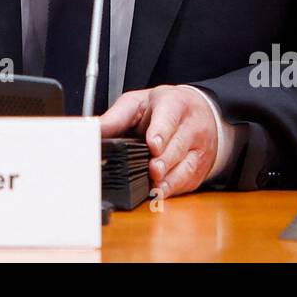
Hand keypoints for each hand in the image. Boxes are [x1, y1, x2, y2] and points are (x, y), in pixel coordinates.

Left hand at [100, 85, 230, 196]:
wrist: (200, 112)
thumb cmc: (164, 108)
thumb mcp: (139, 103)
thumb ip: (117, 117)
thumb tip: (96, 130)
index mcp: (174, 103)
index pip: (169, 117)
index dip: (161, 132)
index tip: (153, 145)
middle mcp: (191, 126)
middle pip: (178, 146)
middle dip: (164, 161)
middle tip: (152, 170)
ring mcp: (199, 148)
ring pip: (186, 166)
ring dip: (170, 180)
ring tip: (155, 186)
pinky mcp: (200, 167)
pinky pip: (189, 181)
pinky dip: (174, 189)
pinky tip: (161, 192)